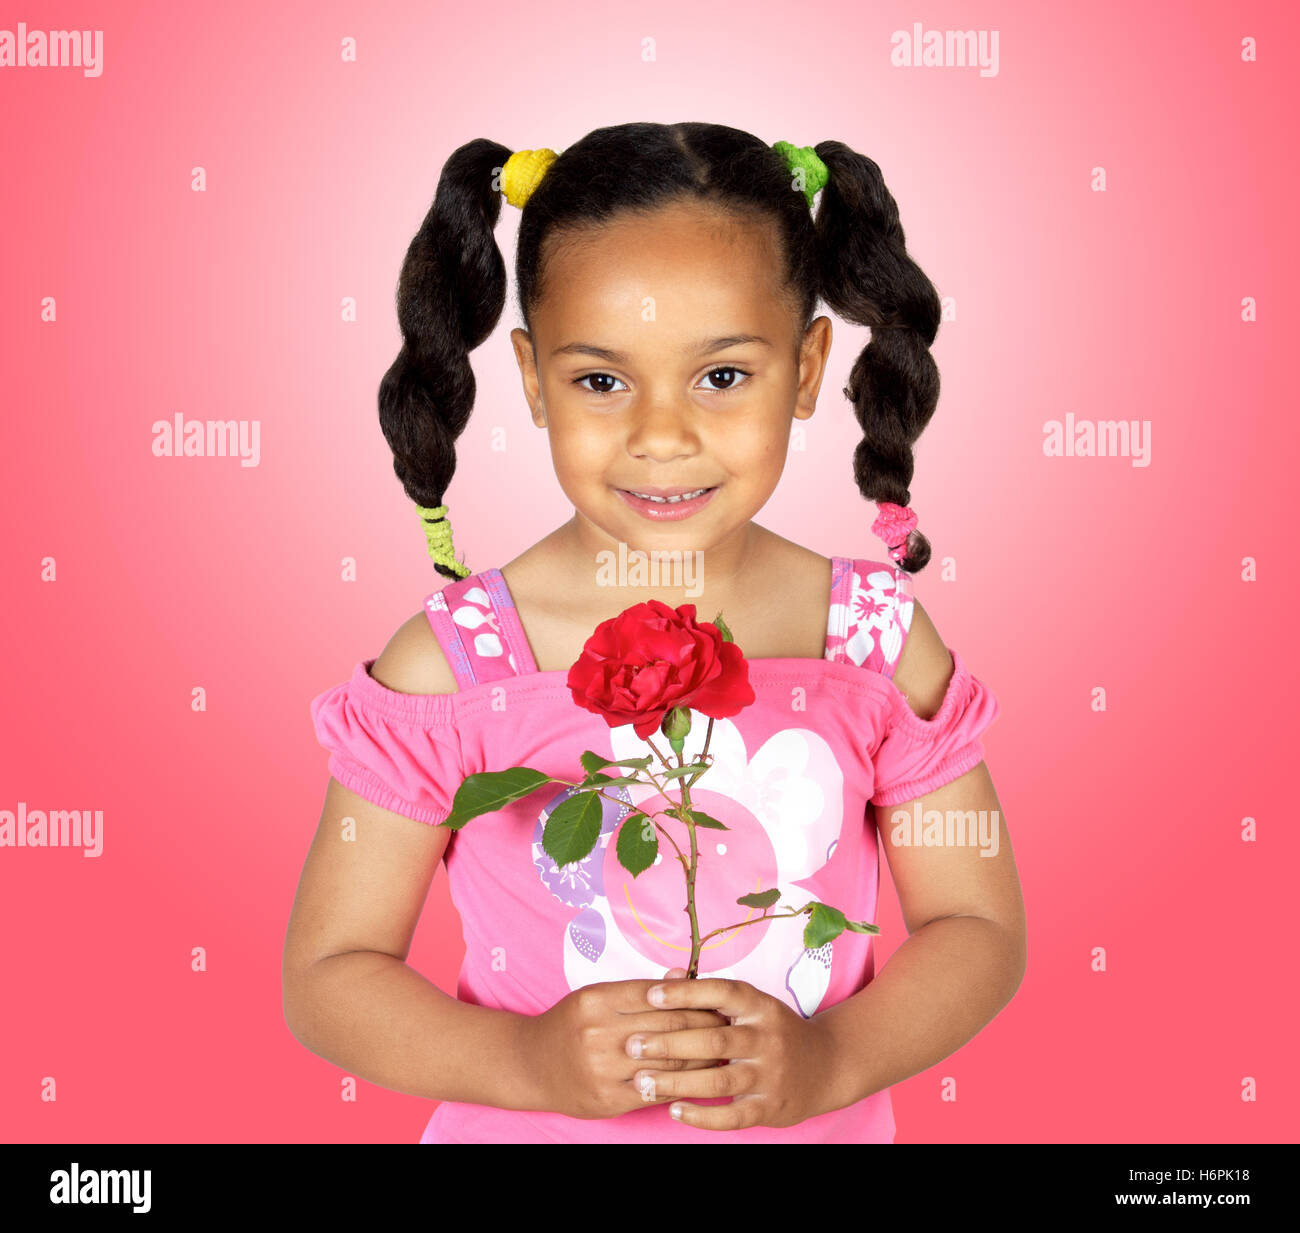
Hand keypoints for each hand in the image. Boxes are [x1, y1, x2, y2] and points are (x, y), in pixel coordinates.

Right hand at [528, 967, 729, 1120]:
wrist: (530, 1066)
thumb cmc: (569, 1025)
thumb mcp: (595, 996)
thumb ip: (638, 989)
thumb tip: (681, 975)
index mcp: (596, 1000)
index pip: (659, 996)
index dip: (694, 998)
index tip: (717, 999)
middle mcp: (598, 1033)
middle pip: (668, 1027)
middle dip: (706, 1025)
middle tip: (729, 1024)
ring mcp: (603, 1069)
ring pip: (668, 1061)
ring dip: (702, 1057)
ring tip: (723, 1051)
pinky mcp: (608, 1099)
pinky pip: (656, 1090)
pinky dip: (682, 1084)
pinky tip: (700, 1078)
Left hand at [628, 977, 836, 1130]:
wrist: (828, 1065)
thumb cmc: (776, 1030)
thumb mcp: (753, 1005)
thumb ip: (712, 994)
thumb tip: (667, 976)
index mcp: (760, 1006)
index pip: (720, 993)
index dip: (685, 994)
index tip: (650, 996)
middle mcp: (766, 1037)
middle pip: (712, 1040)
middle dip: (668, 1043)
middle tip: (632, 1046)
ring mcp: (770, 1074)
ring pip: (718, 1079)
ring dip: (676, 1082)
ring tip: (642, 1082)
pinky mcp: (770, 1107)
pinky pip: (732, 1116)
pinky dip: (701, 1116)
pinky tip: (674, 1111)